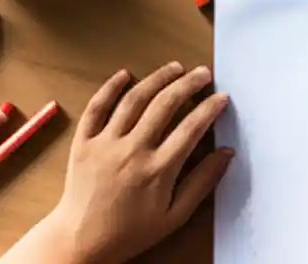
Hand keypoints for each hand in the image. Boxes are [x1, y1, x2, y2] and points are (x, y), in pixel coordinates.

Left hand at [45, 65, 231, 263]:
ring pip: (134, 99)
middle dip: (188, 84)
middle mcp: (132, 151)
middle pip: (165, 104)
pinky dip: (110, 87)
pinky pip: (97, 107)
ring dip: (157, 78)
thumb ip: (202, 183)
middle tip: (202, 74)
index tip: (221, 98)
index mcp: (158, 171)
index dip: (210, 109)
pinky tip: (125, 74)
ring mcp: (105, 144)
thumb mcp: (174, 216)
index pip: (191, 128)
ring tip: (174, 68)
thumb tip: (227, 154)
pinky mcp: (83, 142)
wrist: (81, 240)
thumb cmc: (130, 232)